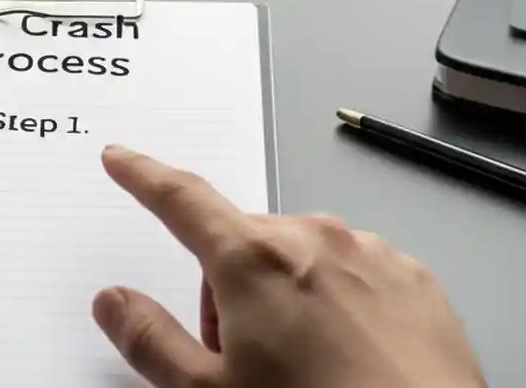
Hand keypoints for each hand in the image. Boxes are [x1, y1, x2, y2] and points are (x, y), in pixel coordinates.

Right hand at [92, 146, 483, 387]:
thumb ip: (151, 340)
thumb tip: (113, 301)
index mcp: (253, 261)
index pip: (181, 201)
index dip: (143, 176)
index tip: (122, 159)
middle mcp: (313, 239)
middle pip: (243, 244)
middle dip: (229, 288)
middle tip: (241, 357)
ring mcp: (368, 254)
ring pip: (301, 257)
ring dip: (286, 294)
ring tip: (304, 367)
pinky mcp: (412, 277)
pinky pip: (355, 273)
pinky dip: (338, 303)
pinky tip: (348, 358)